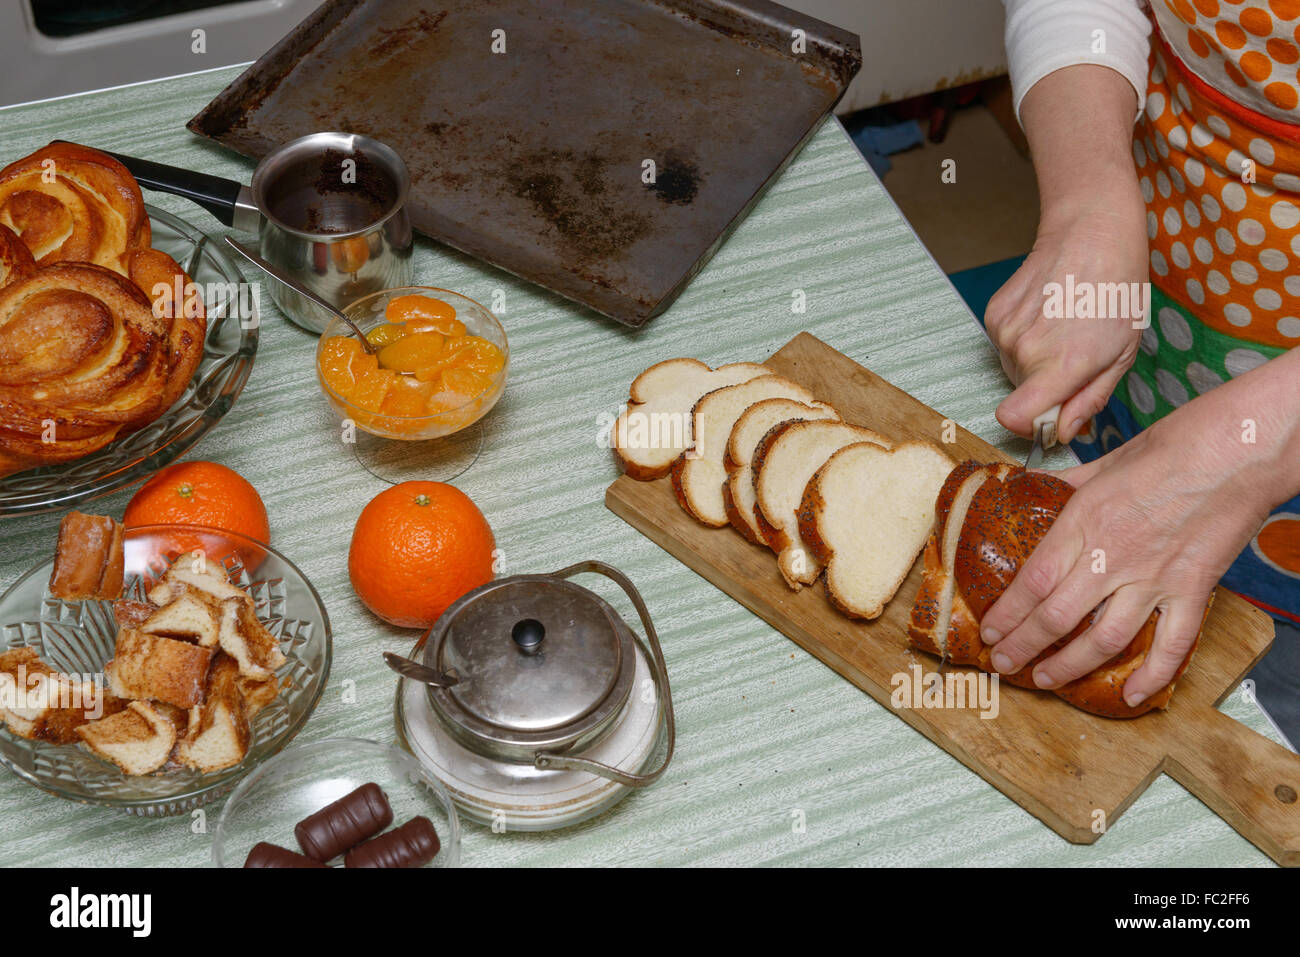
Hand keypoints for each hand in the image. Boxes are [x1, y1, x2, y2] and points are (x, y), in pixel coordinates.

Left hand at [979, 377, 1290, 706]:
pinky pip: (1171, 645)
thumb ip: (1070, 484)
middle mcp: (1111, 557)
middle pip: (1055, 618)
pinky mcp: (1192, 590)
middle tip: (1004, 664)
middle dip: (1023, 648)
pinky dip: (1152, 677)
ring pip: (1102, 640)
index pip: (1032, 582)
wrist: (1240, 448)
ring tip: (1047, 680)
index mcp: (1083, 523)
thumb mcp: (1106, 461)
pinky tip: (1132, 697)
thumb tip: (1040, 488)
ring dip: (1070, 666)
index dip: (1007, 614)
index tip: (990, 631)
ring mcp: (1153, 578)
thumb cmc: (1175, 444)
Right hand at [987, 63, 1148, 443]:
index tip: (1049, 417)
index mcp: (1062, 365)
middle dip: (1045, 386)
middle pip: (1020, 394)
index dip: (1029, 426)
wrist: (1091, 232)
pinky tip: (1048, 313)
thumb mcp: (1121, 354)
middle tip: (1075, 355)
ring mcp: (1004, 330)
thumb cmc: (1117, 291)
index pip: (1013, 418)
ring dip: (1035, 360)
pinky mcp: (994, 313)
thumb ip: (1089, 400)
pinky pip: (1005, 344)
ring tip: (1064, 328)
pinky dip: (1024, 338)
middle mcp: (1025, 350)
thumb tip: (1062, 432)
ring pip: (1013, 369)